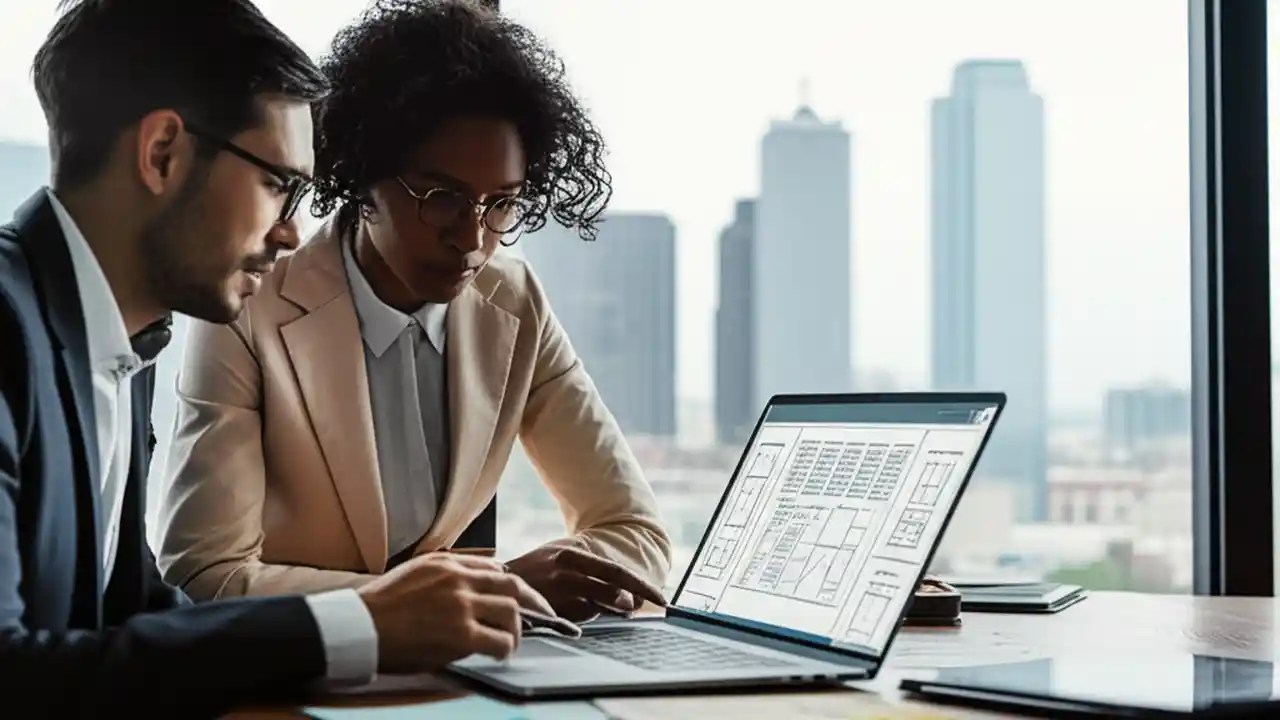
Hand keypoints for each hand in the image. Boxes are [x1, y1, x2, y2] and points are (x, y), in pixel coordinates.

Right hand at [357, 552, 552, 672]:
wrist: (358, 627)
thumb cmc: (380, 607)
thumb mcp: (414, 574)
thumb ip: (444, 574)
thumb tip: (471, 583)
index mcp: (447, 563)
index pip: (495, 567)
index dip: (513, 583)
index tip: (523, 595)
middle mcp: (458, 579)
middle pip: (512, 584)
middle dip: (533, 600)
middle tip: (545, 613)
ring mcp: (460, 606)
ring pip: (510, 611)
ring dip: (517, 629)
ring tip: (511, 641)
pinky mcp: (459, 634)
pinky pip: (499, 640)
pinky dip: (505, 648)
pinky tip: (500, 653)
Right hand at [503, 545, 666, 622]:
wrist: (494, 583)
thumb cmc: (535, 573)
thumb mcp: (561, 562)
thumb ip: (593, 576)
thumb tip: (627, 599)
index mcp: (573, 555)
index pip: (617, 571)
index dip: (642, 585)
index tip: (662, 597)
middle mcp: (567, 570)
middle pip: (612, 590)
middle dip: (630, 601)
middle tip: (641, 607)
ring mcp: (556, 591)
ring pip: (596, 607)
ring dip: (603, 611)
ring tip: (595, 607)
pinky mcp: (547, 610)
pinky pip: (577, 620)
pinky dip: (582, 619)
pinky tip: (572, 615)